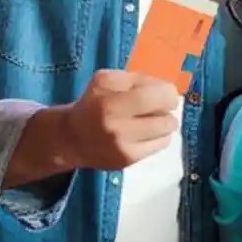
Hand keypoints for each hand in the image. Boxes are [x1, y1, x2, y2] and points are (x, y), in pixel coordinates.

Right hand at [60, 69, 179, 169]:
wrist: (72, 138)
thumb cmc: (94, 103)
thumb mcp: (108, 80)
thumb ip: (138, 79)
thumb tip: (167, 89)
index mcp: (111, 103)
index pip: (159, 97)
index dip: (168, 93)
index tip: (163, 92)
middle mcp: (118, 129)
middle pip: (167, 119)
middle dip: (166, 110)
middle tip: (156, 106)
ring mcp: (123, 148)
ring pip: (167, 134)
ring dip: (164, 124)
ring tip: (149, 119)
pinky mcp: (127, 161)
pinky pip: (159, 146)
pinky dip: (157, 137)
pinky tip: (144, 133)